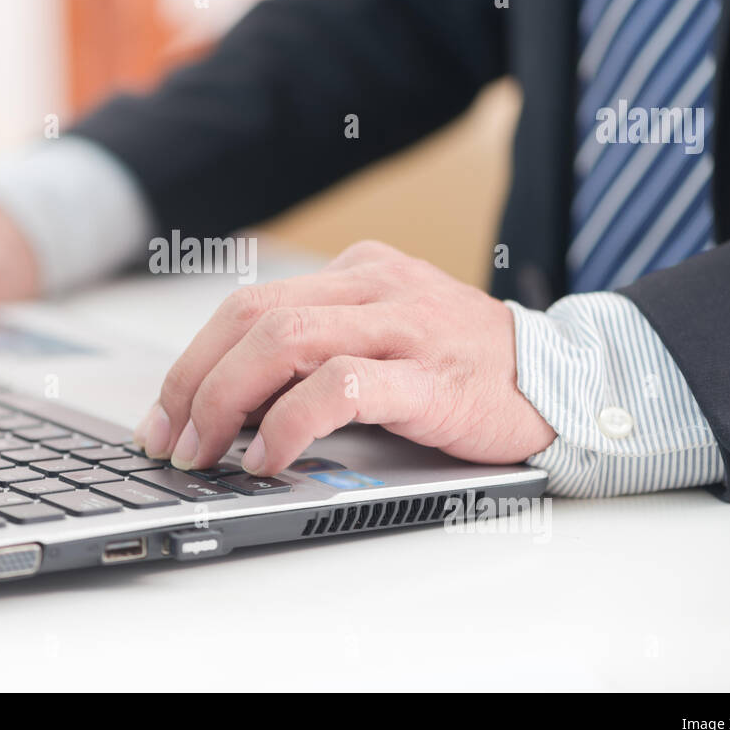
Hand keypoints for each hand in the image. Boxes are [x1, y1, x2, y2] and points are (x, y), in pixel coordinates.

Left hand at [132, 240, 555, 475]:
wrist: (566, 380)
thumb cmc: (465, 368)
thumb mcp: (383, 338)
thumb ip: (318, 353)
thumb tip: (229, 405)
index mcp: (357, 272)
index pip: (249, 304)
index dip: (192, 360)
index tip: (163, 414)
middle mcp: (375, 286)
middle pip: (252, 317)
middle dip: (194, 381)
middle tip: (170, 438)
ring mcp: (404, 326)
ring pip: (285, 339)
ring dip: (226, 399)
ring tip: (205, 451)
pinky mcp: (431, 376)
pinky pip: (341, 386)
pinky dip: (290, 422)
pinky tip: (269, 457)